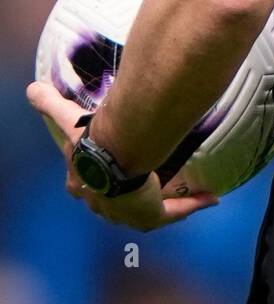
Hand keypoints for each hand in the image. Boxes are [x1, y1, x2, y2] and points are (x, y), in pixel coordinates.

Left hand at [26, 82, 220, 230]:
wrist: (115, 155)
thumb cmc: (92, 140)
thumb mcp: (67, 120)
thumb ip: (50, 104)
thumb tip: (32, 88)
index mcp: (82, 183)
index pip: (79, 186)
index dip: (85, 183)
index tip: (94, 178)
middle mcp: (103, 203)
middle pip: (113, 204)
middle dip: (125, 197)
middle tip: (144, 184)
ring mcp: (128, 212)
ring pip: (148, 210)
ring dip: (164, 204)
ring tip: (180, 196)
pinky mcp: (152, 215)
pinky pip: (176, 212)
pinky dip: (193, 204)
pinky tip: (210, 197)